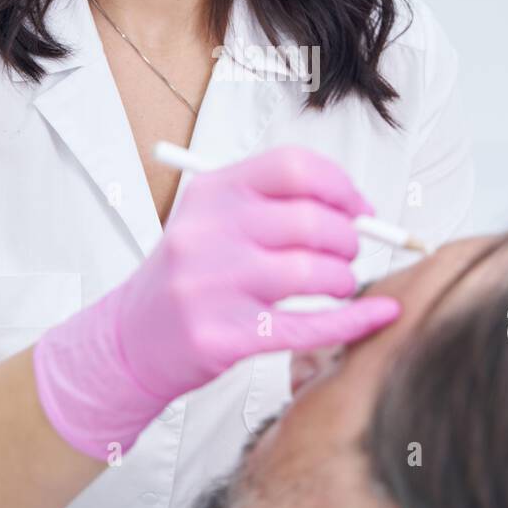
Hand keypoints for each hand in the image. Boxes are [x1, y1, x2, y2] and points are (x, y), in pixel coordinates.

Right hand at [32, 145, 402, 460]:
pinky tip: (378, 314)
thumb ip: (274, 206)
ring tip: (339, 283)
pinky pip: (309, 326)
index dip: (340, 185)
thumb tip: (357, 209)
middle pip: (310, 220)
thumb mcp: (213, 220)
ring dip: (344, 278)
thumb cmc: (187, 277)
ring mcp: (214, 286)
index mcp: (211, 193)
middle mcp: (208, 233)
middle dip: (347, 237)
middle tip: (349, 250)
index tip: (358, 206)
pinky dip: (354, 320)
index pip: (293, 167)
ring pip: (313, 272)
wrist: (130, 340)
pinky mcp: (226, 336)